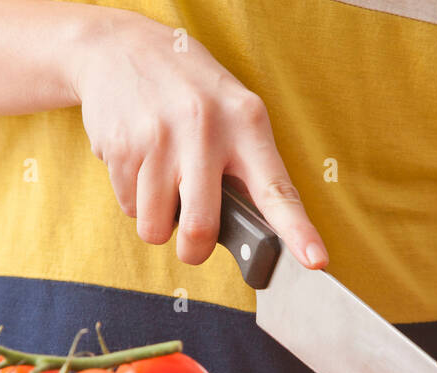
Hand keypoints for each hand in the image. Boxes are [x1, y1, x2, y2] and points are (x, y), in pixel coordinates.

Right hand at [70, 12, 327, 268]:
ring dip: (157, 223)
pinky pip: (128, 207)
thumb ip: (248, 166)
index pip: (276, 189)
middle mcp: (205, 128)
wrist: (120, 47)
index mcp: (246, 122)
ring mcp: (159, 137)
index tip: (316, 261)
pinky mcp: (121, 146)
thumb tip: (259, 233)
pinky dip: (134, 199)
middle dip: (194, 250)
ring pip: (155, 227)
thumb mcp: (232, 111)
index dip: (297, 231)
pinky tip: (139, 163)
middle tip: (193, 242)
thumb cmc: (190, 92)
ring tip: (162, 183)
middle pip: (201, 228)